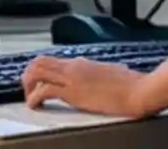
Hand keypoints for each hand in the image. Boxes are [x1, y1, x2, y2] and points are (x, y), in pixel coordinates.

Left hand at [20, 56, 150, 116]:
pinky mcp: (73, 92)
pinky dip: (33, 98)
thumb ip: (102, 73)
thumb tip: (107, 75)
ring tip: (30, 99)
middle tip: (29, 90)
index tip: (37, 83)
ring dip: (28, 85)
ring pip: (37, 72)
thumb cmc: (131, 84)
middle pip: (39, 61)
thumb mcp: (113, 72)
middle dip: (29, 76)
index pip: (53, 60)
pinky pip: (43, 91)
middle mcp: (74, 67)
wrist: (138, 91)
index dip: (41, 71)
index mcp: (82, 63)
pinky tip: (35, 106)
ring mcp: (72, 78)